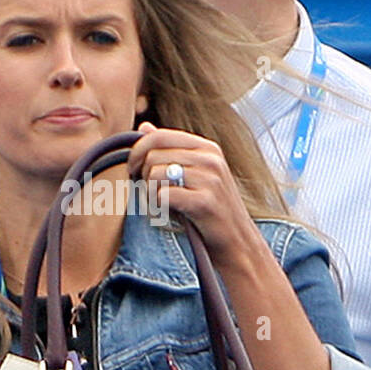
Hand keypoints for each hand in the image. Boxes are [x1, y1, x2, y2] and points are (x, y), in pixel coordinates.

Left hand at [126, 122, 264, 268]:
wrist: (237, 242)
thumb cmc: (209, 210)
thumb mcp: (194, 174)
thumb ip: (170, 150)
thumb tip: (144, 127)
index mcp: (207, 148)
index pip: (159, 136)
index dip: (138, 152)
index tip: (133, 170)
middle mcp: (210, 159)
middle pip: (153, 155)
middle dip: (142, 175)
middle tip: (148, 192)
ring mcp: (210, 179)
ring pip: (155, 173)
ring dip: (149, 193)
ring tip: (158, 204)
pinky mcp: (205, 202)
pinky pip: (162, 195)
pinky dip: (157, 207)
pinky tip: (166, 214)